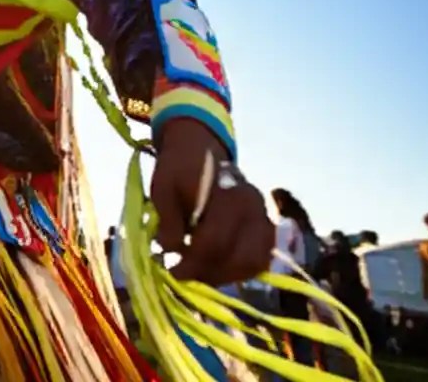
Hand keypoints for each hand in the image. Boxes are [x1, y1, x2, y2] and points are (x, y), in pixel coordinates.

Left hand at [151, 118, 274, 285]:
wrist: (200, 151)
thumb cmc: (179, 170)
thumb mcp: (162, 188)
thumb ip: (168, 220)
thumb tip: (171, 251)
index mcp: (227, 194)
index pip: (216, 241)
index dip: (193, 263)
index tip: (173, 272)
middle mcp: (253, 206)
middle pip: (241, 257)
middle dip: (211, 273)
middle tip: (186, 276)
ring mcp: (263, 217)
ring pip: (255, 262)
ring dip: (227, 275)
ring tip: (200, 274)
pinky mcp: (264, 228)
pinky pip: (260, 259)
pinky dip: (240, 270)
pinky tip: (216, 269)